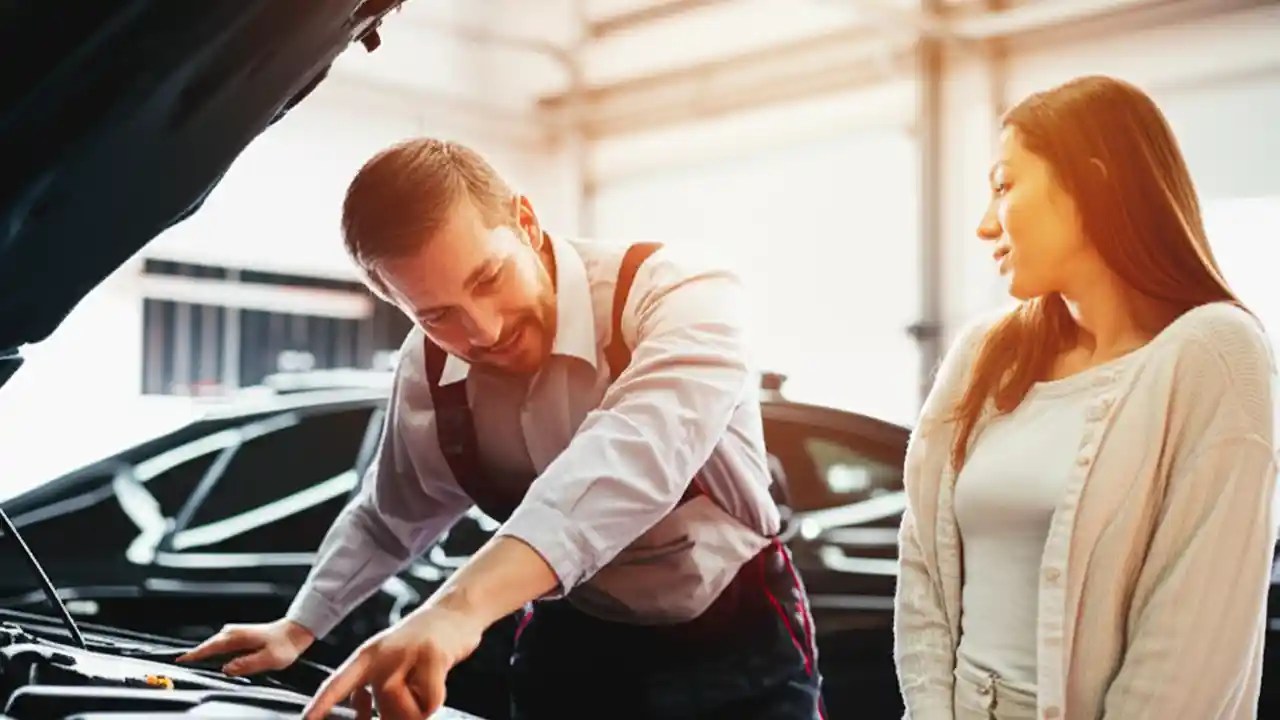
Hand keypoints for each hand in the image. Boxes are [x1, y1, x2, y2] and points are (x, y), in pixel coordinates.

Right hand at [175, 618, 314, 675]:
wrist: (295, 632)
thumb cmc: (285, 644)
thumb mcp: (269, 658)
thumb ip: (247, 664)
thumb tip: (227, 669)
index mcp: (236, 637)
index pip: (208, 648)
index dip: (192, 656)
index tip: (178, 662)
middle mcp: (232, 633)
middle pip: (206, 647)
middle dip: (193, 656)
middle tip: (179, 667)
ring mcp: (234, 634)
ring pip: (211, 646)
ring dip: (201, 655)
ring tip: (190, 666)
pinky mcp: (238, 638)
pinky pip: (218, 646)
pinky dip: (210, 653)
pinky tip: (209, 661)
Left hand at [301, 605, 482, 719]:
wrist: (454, 612)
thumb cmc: (420, 644)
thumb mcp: (390, 664)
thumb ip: (372, 690)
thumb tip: (363, 718)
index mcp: (367, 656)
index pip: (337, 683)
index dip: (321, 704)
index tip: (307, 719)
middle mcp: (383, 653)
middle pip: (382, 704)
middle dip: (397, 715)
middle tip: (411, 703)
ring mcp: (408, 653)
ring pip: (404, 707)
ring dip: (418, 710)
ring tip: (424, 690)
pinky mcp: (432, 656)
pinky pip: (430, 701)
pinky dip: (435, 701)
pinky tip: (437, 683)